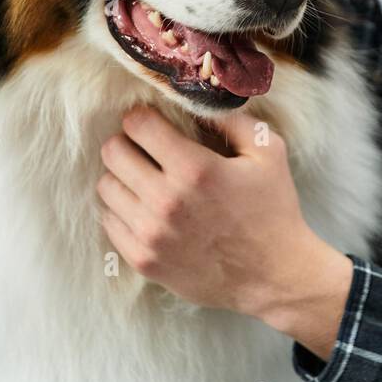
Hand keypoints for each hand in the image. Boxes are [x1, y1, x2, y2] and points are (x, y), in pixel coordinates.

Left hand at [97, 104, 352, 354]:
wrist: (275, 277)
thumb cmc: (274, 210)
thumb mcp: (268, 152)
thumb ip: (231, 120)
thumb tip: (196, 104)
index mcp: (195, 169)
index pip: (138, 125)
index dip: (143, 116)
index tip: (152, 122)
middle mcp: (166, 201)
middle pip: (113, 152)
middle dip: (127, 142)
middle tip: (145, 148)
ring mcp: (152, 234)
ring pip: (107, 187)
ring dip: (122, 177)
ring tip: (145, 179)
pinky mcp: (144, 261)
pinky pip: (110, 223)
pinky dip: (122, 210)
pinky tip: (145, 208)